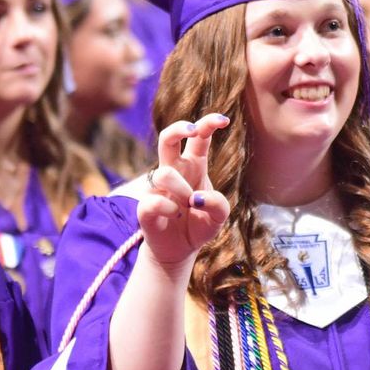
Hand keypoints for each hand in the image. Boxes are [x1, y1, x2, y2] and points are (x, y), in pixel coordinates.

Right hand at [138, 114, 231, 267]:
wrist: (181, 249)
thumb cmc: (199, 225)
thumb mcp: (219, 216)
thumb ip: (218, 204)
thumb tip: (197, 198)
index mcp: (195, 166)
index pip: (199, 139)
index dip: (208, 124)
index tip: (224, 119)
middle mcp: (175, 171)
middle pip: (167, 138)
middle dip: (178, 128)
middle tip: (192, 130)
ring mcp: (157, 187)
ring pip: (164, 172)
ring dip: (182, 189)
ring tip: (188, 206)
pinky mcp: (145, 206)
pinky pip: (155, 201)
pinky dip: (170, 209)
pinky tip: (174, 216)